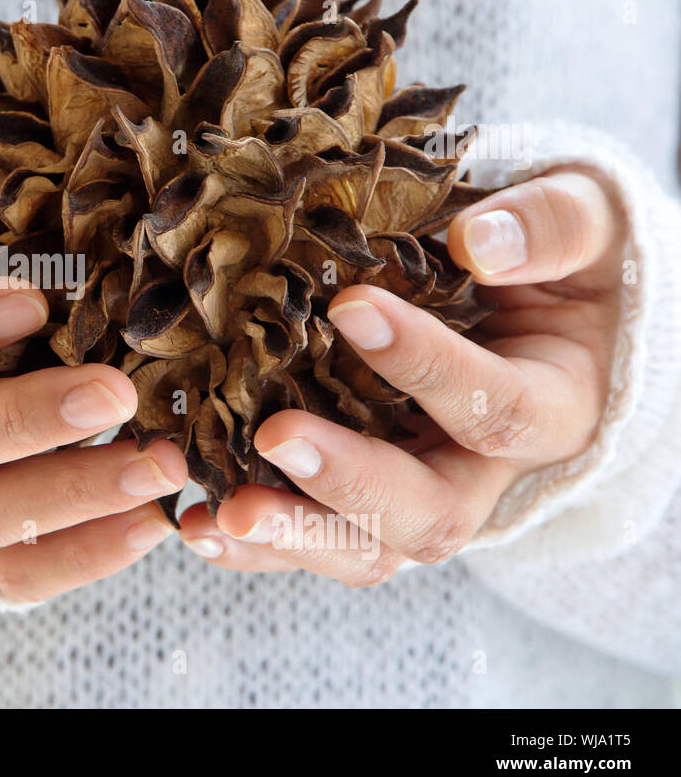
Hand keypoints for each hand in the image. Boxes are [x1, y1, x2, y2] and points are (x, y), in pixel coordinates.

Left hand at [178, 168, 626, 585]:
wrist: (522, 301)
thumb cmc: (548, 259)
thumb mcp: (580, 225)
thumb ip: (549, 227)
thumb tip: (478, 242)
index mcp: (551, 407)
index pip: (498, 408)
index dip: (430, 368)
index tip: (352, 309)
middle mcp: (484, 474)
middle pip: (432, 514)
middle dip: (351, 482)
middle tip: (277, 438)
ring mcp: (417, 495)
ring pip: (366, 550)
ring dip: (291, 535)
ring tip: (220, 514)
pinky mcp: (357, 502)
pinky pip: (314, 541)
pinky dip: (255, 544)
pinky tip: (196, 525)